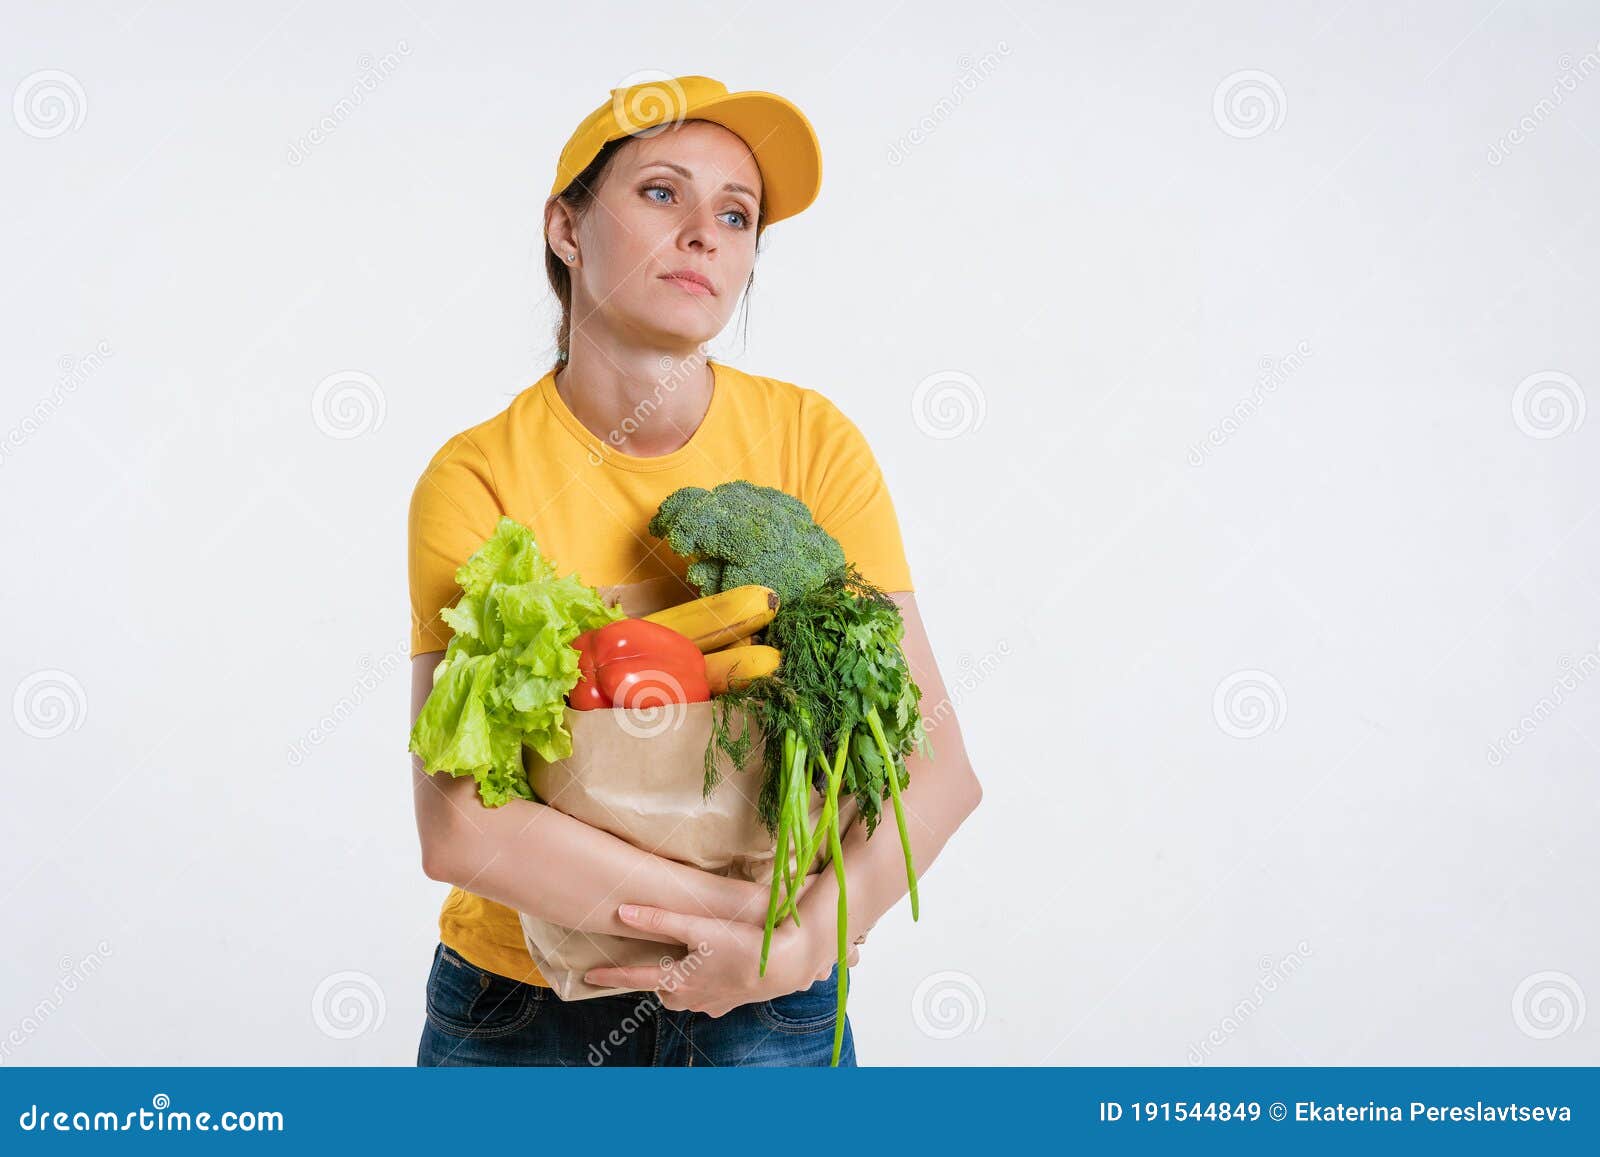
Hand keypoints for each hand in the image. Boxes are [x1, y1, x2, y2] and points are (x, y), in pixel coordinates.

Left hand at [583, 902, 860, 1017]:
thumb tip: (621, 911)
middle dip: (654, 976)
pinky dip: (703, 985)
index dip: (609, 977)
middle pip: (661, 988)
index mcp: (676, 981)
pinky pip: (707, 997)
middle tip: (650, 959)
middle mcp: (689, 998)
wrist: (784, 965)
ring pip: (684, 994)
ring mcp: (711, 1003)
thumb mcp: (696, 928)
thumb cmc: (740, 944)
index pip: (633, 978)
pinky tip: (713, 973)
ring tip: (681, 963)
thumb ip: (658, 920)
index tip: (587, 978)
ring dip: (678, 981)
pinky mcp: (731, 1001)